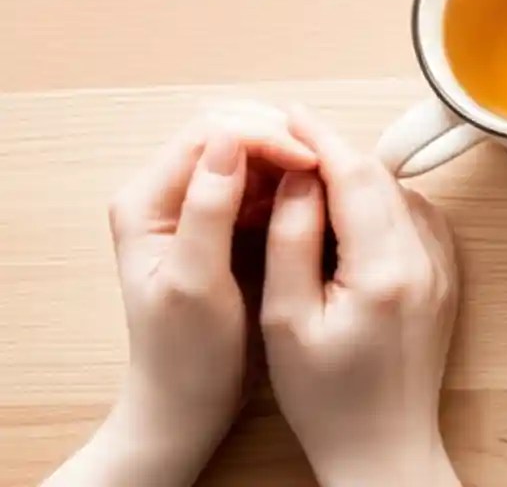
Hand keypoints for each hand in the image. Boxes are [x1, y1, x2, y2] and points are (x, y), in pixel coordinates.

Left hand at [44, 102, 316, 486]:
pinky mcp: (221, 222)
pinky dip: (290, 181)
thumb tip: (230, 142)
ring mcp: (194, 205)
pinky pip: (259, 181)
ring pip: (248, 153)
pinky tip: (317, 199)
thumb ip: (207, 211)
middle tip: (327, 166)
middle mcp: (164, 193)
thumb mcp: (194, 284)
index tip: (313, 162)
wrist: (185, 406)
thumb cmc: (186, 356)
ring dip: (289, 158)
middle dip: (280, 139)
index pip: (209, 135)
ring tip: (329, 182)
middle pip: (228, 132)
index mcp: (146, 201)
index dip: (264, 137)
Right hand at [261, 106, 460, 486]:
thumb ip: (292, 239)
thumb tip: (298, 178)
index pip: (355, 175)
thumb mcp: (287, 319)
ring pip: (399, 194)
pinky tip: (348, 218)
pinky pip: (415, 219)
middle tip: (289, 143)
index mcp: (385, 269)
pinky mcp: (445, 278)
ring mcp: (442, 268)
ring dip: (357, 177)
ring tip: (309, 181)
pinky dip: (381, 204)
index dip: (319, 137)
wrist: (384, 447)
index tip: (286, 117)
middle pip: (381, 177)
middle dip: (334, 152)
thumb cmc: (327, 398)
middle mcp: (425, 260)